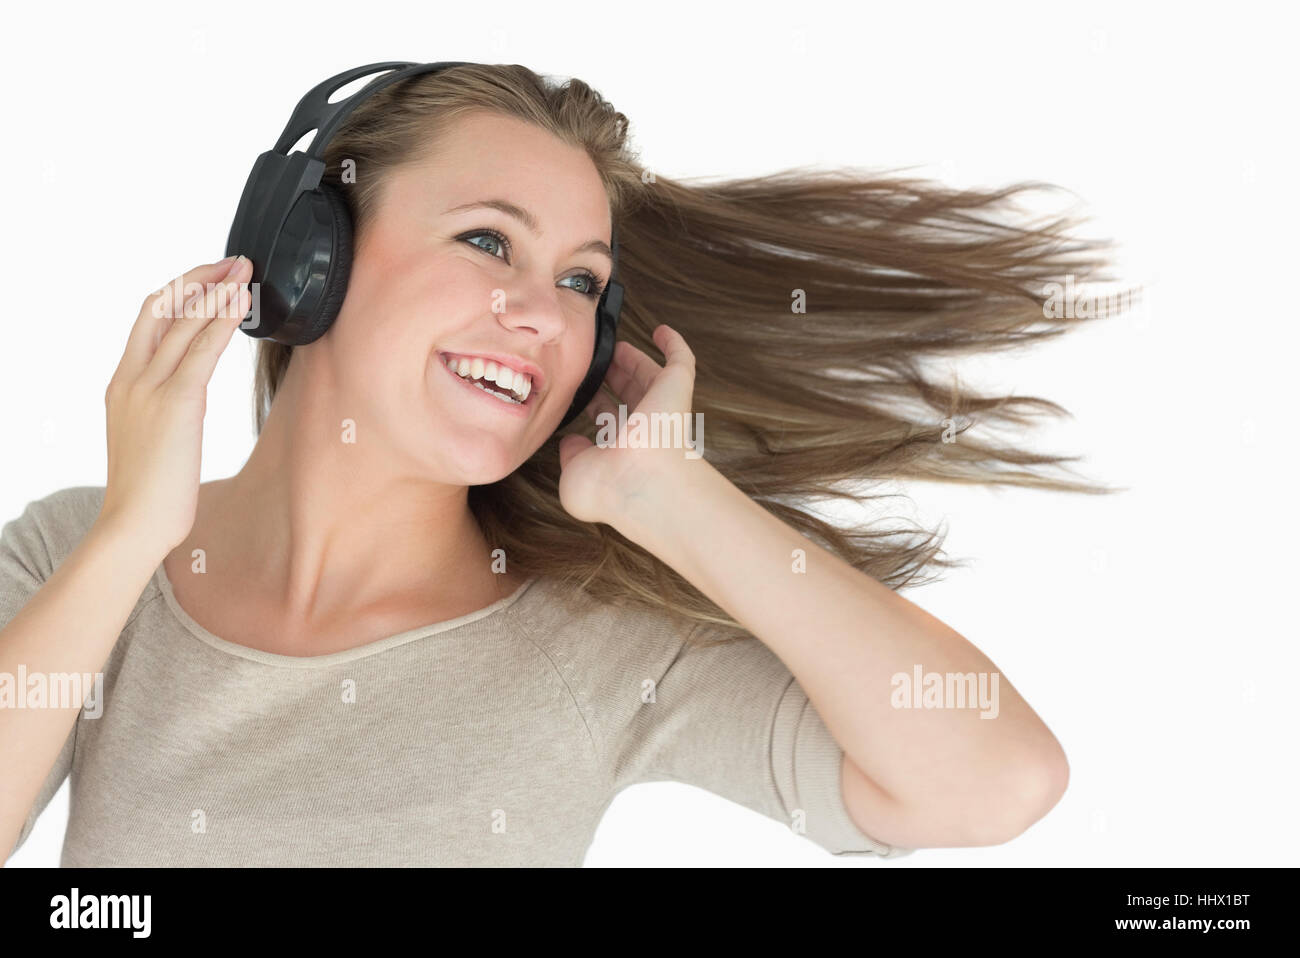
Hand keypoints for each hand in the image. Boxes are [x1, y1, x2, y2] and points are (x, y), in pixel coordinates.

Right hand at [96, 256, 252, 557]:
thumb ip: (166, 409)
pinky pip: (203, 349)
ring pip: (185, 321)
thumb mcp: (153, 438)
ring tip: (247, 270)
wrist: (134, 523)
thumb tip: (191, 398)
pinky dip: (224, 319)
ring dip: (219, 290)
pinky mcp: (177, 403)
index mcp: (122, 383)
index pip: (148, 320)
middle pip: (163, 307)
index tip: (209, 279)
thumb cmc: (150, 492)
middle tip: (235, 262)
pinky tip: (243, 302)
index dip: (180, 292)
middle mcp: (131, 377)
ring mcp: (150, 388)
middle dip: (200, 279)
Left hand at [556, 324, 697, 525]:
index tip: (582, 393)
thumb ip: (570, 455)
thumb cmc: (609, 487)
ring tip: (616, 344)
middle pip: (629, 395)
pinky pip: (681, 359)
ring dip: (634, 359)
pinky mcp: (677, 386)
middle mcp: (644, 428)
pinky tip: (660, 330)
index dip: (597, 405)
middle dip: (613, 377)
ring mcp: (662, 407)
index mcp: (622, 448)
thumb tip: (572, 440)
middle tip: (596, 361)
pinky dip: (673, 343)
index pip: (611, 421)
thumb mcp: (574, 475)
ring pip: (650, 376)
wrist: (640, 479)